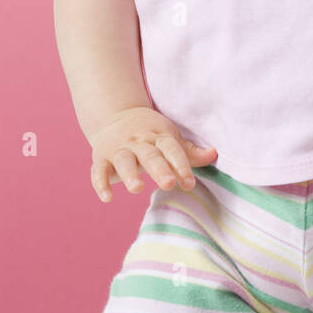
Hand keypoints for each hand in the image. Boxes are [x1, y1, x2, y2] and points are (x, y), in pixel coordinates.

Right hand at [88, 107, 216, 201]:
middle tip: (168, 184)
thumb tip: (213, 155)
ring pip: (124, 160)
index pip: (172, 149)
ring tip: (137, 188)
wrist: (116, 115)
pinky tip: (107, 198)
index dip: (181, 165)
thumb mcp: (169, 137)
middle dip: (159, 169)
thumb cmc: (149, 132)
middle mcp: (138, 142)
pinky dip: (101, 183)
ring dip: (130, 174)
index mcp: (158, 136)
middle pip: (150, 155)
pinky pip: (98, 170)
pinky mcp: (101, 158)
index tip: (189, 183)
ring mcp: (119, 149)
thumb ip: (188, 151)